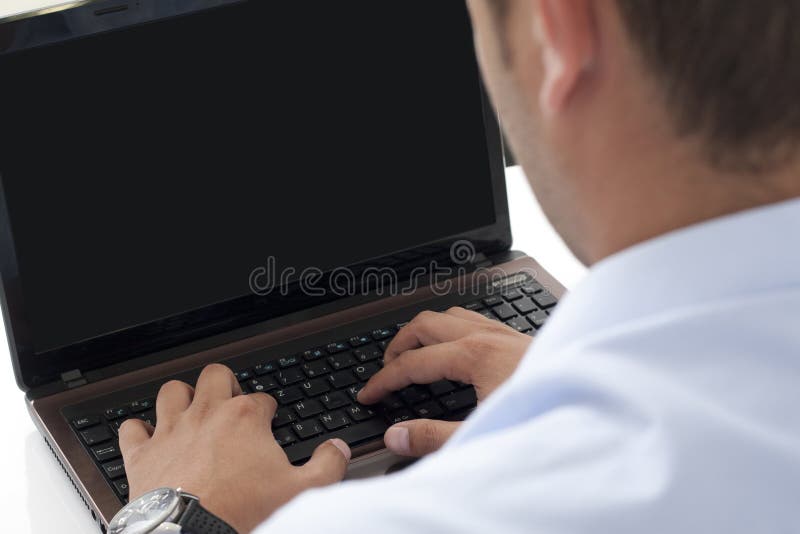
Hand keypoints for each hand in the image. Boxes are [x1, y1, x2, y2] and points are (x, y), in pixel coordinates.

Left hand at [118, 364, 350, 533]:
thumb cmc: (244, 513)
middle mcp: (207, 414)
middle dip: (224, 384)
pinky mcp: (142, 455)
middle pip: (215, 375)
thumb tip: (337, 449)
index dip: (268, 409)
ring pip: (171, 391)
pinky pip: (130, 428)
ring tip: (190, 411)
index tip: (269, 422)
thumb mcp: (302, 492)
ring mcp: (171, 431)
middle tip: (230, 402)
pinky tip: (146, 438)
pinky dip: (137, 431)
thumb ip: (327, 465)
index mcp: (246, 418)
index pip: (262, 398)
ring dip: (181, 397)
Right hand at [358, 307, 531, 457]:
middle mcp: (487, 335)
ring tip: (413, 353)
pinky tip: (455, 347)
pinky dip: (451, 328)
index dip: (384, 380)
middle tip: (385, 368)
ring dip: (425, 330)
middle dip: (398, 343)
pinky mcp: (517, 336)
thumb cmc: (546, 410)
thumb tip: (397, 435)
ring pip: (450, 314)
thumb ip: (435, 437)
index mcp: (474, 355)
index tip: (369, 394)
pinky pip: (473, 319)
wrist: (597, 403)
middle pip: (425, 323)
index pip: (412, 362)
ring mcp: (503, 331)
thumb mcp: (485, 431)